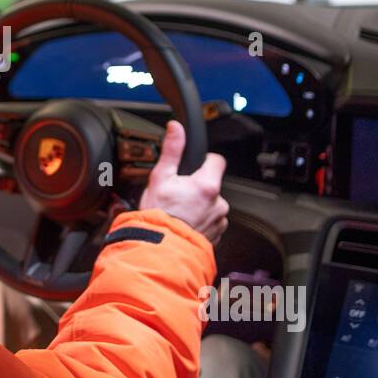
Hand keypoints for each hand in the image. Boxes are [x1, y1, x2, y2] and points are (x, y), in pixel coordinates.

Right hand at [138, 120, 229, 243]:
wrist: (159, 250)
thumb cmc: (158, 216)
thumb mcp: (159, 177)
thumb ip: (172, 150)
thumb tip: (176, 128)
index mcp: (207, 185)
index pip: (217, 160)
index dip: (204, 161)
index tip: (192, 168)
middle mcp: (219, 202)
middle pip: (212, 184)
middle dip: (198, 187)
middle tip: (179, 194)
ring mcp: (220, 220)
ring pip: (212, 204)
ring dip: (200, 205)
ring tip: (180, 212)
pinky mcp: (217, 234)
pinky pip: (212, 221)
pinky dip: (201, 221)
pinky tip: (185, 223)